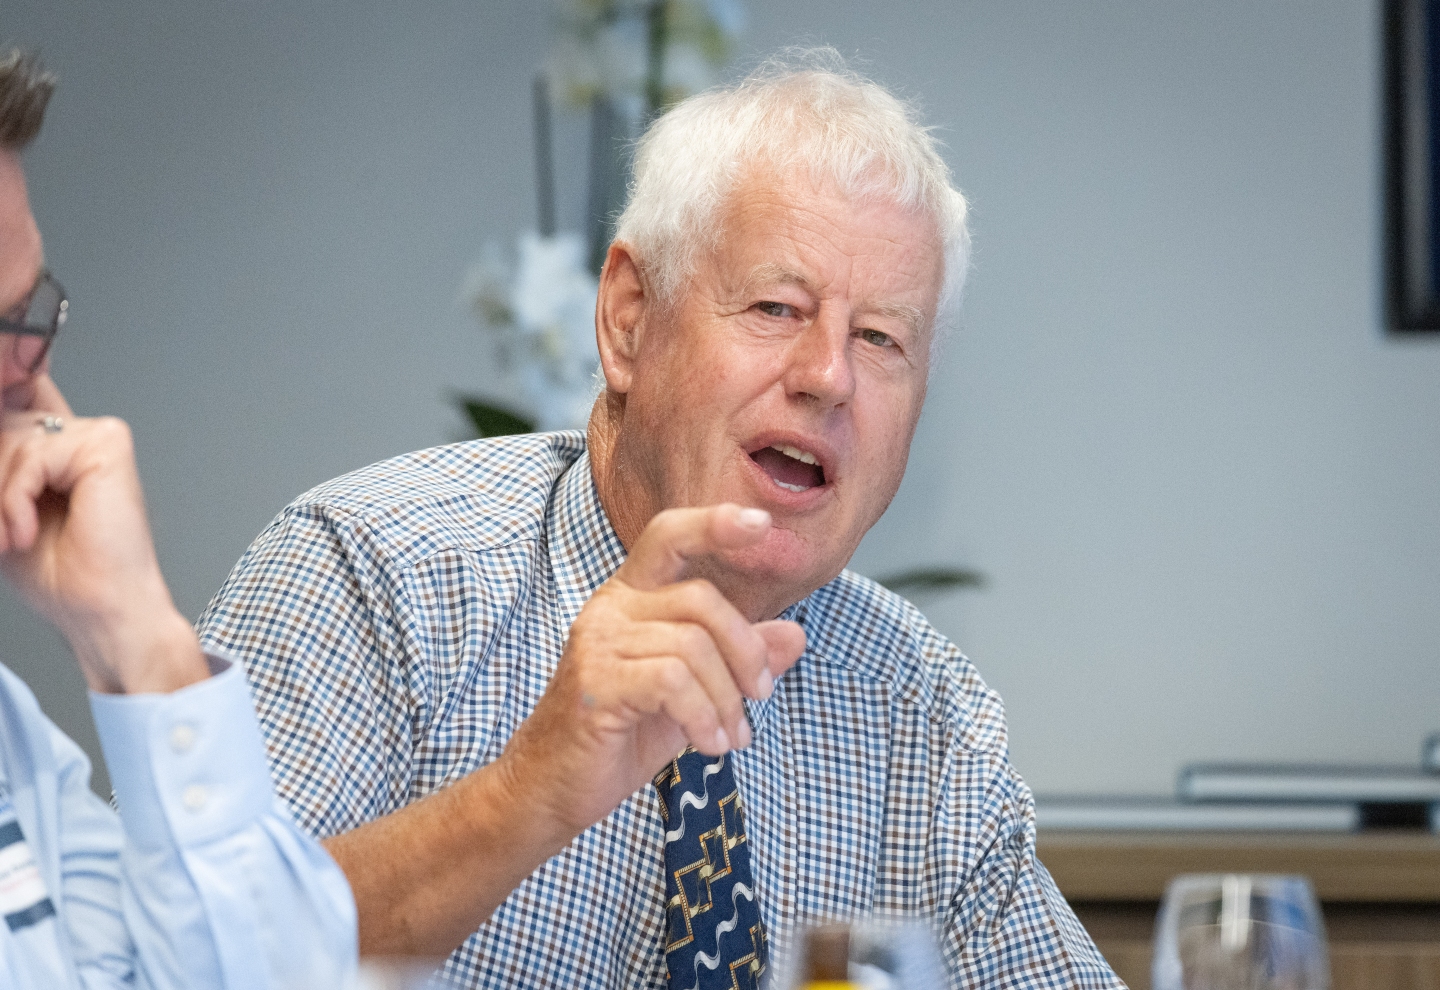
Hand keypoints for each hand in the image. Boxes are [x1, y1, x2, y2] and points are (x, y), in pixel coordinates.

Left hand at [0, 373, 206, 692]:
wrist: (101, 609)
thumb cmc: (60, 574)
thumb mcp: (1, 509)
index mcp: (56, 447)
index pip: (15, 398)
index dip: (6, 400)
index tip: (16, 500)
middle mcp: (79, 435)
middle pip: (3, 421)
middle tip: (3, 528)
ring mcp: (98, 437)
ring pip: (11, 437)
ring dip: (0, 496)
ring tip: (15, 536)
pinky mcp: (108, 445)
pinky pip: (34, 453)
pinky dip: (17, 497)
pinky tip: (30, 529)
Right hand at [499, 503, 806, 836]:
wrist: (553, 788)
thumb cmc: (623, 734)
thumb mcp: (695, 693)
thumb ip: (738, 661)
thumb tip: (795, 636)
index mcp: (632, 597)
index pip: (669, 536)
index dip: (714, 524)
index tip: (761, 523)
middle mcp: (611, 608)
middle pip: (701, 598)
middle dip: (746, 650)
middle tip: (761, 695)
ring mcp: (598, 643)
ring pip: (692, 646)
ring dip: (727, 699)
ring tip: (731, 737)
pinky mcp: (595, 683)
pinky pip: (671, 682)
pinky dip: (704, 716)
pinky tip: (709, 746)